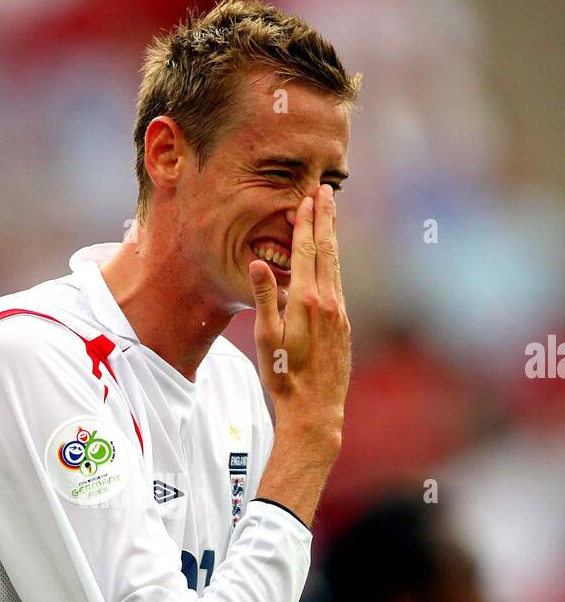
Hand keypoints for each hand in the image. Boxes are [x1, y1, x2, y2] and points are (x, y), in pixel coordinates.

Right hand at [250, 184, 350, 454]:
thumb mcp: (266, 338)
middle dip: (326, 219)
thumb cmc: (284, 377)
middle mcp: (328, 302)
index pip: (306, 251)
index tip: (308, 198)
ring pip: (336, 266)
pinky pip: (338, 284)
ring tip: (331, 216)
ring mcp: (339, 314)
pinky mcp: (343, 326)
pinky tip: (331, 260)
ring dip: (332, 238)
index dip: (306, 223)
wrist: (315, 409)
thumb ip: (264, 298)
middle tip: (327, 192)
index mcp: (306, 300)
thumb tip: (258, 263)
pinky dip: (334, 263)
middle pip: (327, 251)